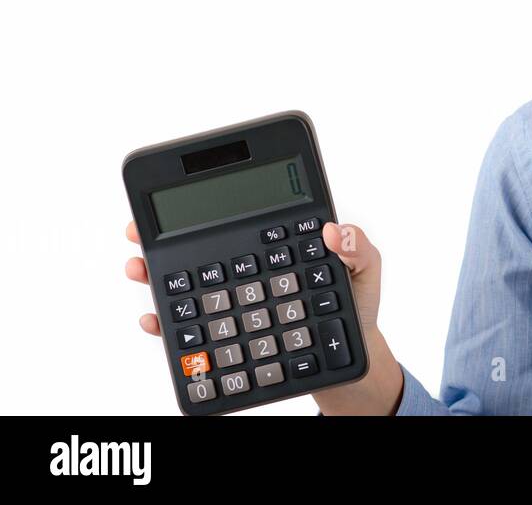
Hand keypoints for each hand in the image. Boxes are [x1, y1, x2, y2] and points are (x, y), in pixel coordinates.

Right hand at [125, 218, 405, 413]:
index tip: (175, 199)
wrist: (346, 361)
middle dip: (160, 240)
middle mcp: (246, 272)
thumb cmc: (353, 307)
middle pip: (197, 250)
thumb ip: (357, 247)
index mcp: (275, 247)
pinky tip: (155, 319)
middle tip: (137, 236)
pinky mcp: (228, 339)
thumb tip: (332, 230)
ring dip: (154, 277)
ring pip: (185, 287)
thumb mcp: (365, 270)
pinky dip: (168, 326)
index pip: (237, 220)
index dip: (205, 207)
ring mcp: (234, 306)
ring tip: (139, 270)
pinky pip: (191, 333)